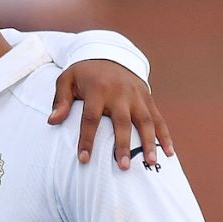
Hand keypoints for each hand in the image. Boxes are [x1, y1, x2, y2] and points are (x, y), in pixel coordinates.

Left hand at [48, 58, 173, 169]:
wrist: (109, 54)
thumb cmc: (84, 74)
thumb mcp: (66, 80)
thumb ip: (60, 101)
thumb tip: (52, 121)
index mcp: (97, 89)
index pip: (91, 118)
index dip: (87, 140)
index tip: (83, 160)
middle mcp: (120, 93)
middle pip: (122, 122)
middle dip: (123, 145)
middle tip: (123, 167)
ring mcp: (137, 96)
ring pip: (146, 121)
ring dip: (149, 142)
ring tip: (151, 163)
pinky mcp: (148, 98)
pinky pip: (158, 118)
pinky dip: (165, 135)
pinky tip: (170, 153)